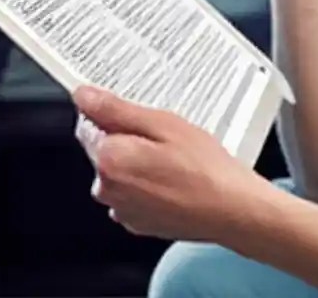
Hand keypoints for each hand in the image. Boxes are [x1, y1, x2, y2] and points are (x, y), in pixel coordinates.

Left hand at [72, 85, 278, 243]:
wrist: (235, 211)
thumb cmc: (205, 170)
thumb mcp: (163, 124)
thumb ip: (115, 110)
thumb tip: (83, 95)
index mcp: (109, 159)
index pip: (87, 125)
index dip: (110, 116)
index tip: (133, 115)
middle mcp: (107, 188)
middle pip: (102, 150)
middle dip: (125, 140)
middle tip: (161, 138)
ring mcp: (121, 209)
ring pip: (117, 173)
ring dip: (135, 163)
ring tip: (171, 161)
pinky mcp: (136, 222)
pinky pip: (130, 194)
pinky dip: (144, 185)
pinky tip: (171, 180)